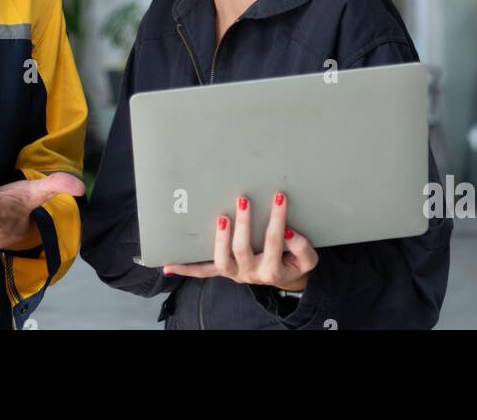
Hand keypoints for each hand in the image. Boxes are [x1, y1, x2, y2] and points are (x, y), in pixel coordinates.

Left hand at [163, 191, 316, 291]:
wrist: (284, 279)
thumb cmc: (293, 263)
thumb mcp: (306, 260)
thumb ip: (302, 247)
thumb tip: (288, 232)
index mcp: (273, 270)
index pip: (274, 241)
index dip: (277, 219)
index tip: (279, 198)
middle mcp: (250, 274)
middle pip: (243, 250)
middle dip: (243, 224)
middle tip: (244, 200)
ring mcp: (234, 273)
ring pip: (221, 260)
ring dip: (219, 239)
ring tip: (222, 217)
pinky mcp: (222, 271)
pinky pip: (203, 271)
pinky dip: (186, 269)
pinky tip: (170, 265)